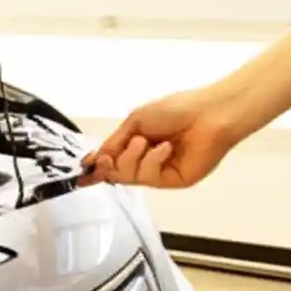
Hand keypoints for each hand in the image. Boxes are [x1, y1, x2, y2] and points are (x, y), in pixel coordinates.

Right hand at [80, 89, 243, 188]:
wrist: (209, 114)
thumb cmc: (174, 109)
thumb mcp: (135, 122)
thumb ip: (114, 142)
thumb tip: (94, 161)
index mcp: (136, 144)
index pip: (112, 161)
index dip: (96, 168)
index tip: (81, 174)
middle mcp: (146, 161)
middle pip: (116, 172)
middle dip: (109, 165)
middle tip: (107, 158)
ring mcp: (160, 172)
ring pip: (130, 177)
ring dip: (132, 158)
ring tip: (143, 142)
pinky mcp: (174, 181)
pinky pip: (151, 177)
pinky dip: (153, 160)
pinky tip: (165, 147)